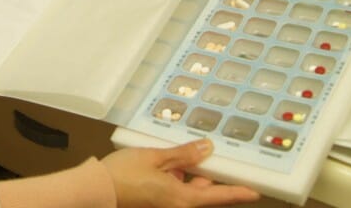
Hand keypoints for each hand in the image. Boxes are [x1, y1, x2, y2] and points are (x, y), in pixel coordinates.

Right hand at [102, 139, 259, 206]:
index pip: (217, 197)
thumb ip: (183, 154)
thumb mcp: (155, 157)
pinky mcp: (155, 204)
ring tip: (188, 153)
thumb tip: (206, 148)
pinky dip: (177, 179)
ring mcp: (165, 206)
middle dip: (209, 177)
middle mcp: (176, 207)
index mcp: (181, 199)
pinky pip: (175, 193)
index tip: (254, 191)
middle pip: (203, 194)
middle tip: (214, 156)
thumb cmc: (123, 174)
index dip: (237, 193)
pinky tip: (170, 163)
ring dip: (191, 176)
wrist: (96, 190)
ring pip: (189, 193)